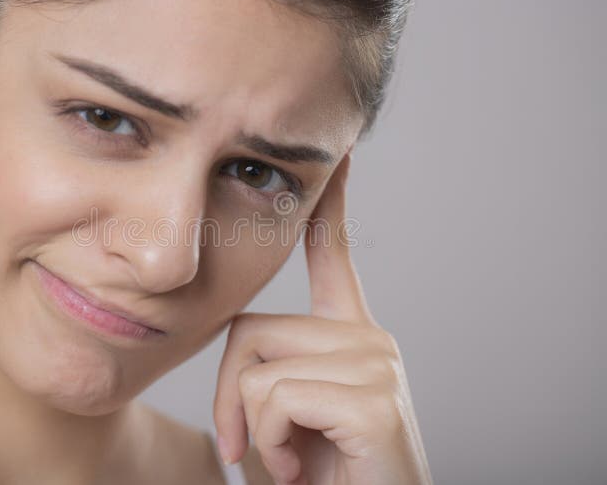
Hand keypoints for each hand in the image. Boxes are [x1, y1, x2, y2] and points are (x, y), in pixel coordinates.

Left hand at [213, 152, 432, 484]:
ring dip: (254, 428)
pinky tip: (302, 469)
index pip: (335, 256)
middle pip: (251, 328)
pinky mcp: (372, 401)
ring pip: (258, 367)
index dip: (330, 206)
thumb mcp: (289, 414)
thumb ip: (270, 368)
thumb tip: (240, 338)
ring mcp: (376, 365)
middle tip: (248, 446)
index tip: (338, 155)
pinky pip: (276, 398)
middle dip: (231, 396)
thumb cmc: (326, 474)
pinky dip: (272, 446)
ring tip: (291, 460)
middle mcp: (370, 339)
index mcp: (351, 336)